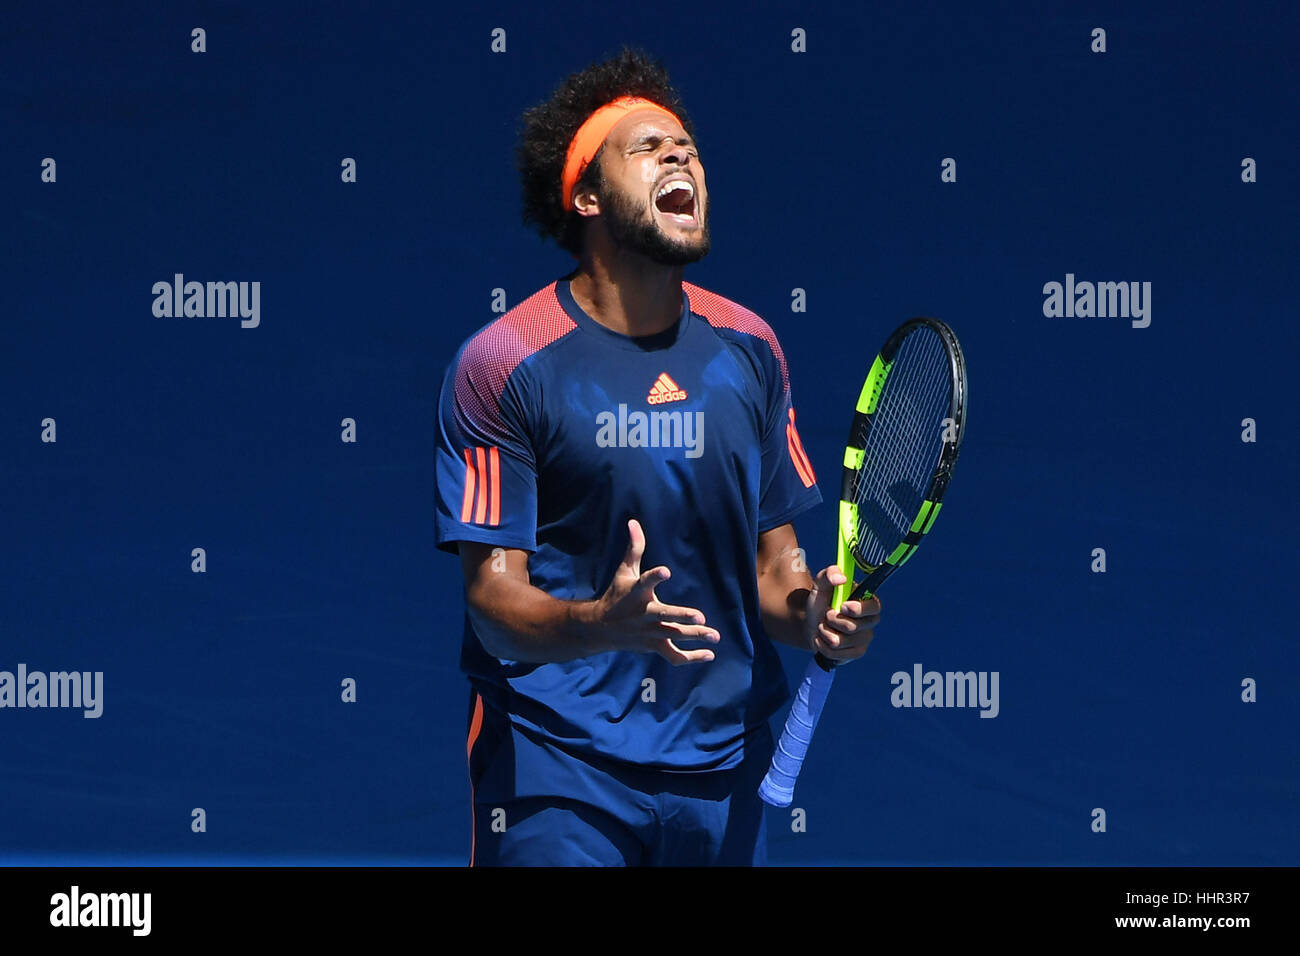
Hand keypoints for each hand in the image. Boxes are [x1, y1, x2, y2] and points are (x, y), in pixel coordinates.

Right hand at [591, 519, 718, 665]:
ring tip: (715, 635)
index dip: (655, 576)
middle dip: (682, 617)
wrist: (600, 629)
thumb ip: (634, 548)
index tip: (666, 571)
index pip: (646, 582)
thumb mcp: (624, 572)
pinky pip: (673, 656)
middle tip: (700, 618)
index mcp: (637, 593)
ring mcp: (650, 632)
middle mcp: (645, 614)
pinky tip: (709, 655)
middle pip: (665, 616)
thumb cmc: (616, 596)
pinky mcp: (654, 646)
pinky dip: (691, 658)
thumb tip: (633, 522)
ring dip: (695, 637)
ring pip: (674, 636)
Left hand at [804, 564, 880, 661]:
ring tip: (823, 626)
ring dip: (824, 632)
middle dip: (831, 620)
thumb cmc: (821, 601)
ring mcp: (865, 639)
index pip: (874, 607)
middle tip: (827, 614)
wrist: (811, 622)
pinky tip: (823, 638)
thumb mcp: (820, 584)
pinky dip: (822, 645)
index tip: (843, 606)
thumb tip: (841, 578)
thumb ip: (828, 574)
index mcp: (868, 601)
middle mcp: (870, 621)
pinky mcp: (856, 653)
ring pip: (840, 641)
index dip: (858, 609)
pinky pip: (835, 653)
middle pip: (852, 627)